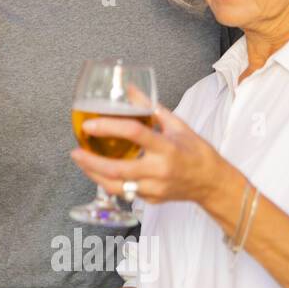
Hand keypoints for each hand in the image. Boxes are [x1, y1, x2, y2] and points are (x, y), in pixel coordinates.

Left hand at [69, 103, 242, 213]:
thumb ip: (151, 107)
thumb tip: (129, 88)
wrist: (213, 183)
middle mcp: (160, 170)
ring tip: (80, 161)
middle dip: (91, 161)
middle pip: (118, 168)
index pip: (134, 133)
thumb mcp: (178, 125)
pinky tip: (98, 172)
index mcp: (167, 147)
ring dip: (93, 174)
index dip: (109, 127)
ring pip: (116, 186)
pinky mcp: (151, 199)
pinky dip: (108, 182)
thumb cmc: (196, 151)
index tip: (90, 125)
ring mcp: (155, 188)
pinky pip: (125, 192)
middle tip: (75, 151)